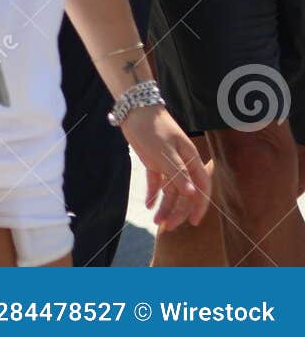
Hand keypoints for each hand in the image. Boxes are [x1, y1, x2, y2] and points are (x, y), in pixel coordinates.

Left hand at [122, 106, 210, 230]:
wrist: (134, 109)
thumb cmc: (153, 128)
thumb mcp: (165, 151)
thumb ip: (178, 173)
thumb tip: (192, 194)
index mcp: (191, 160)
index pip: (202, 188)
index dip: (200, 206)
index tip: (194, 222)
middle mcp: (182, 164)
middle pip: (184, 193)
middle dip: (178, 211)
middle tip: (168, 226)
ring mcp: (168, 163)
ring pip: (170, 190)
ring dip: (164, 205)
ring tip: (156, 221)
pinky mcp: (153, 162)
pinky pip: (156, 182)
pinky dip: (153, 193)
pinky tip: (149, 205)